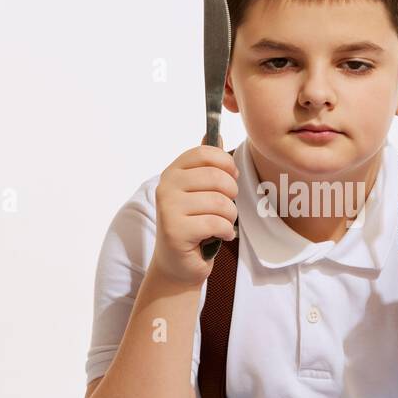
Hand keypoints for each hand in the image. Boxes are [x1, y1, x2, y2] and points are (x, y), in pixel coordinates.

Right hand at [149, 135, 238, 288]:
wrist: (178, 264)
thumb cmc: (195, 224)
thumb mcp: (200, 191)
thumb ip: (206, 165)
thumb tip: (213, 134)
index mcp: (173, 171)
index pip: (206, 152)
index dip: (227, 164)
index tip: (231, 178)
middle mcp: (166, 186)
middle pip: (217, 177)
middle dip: (232, 195)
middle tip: (226, 208)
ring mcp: (168, 208)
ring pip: (220, 203)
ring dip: (230, 217)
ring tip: (222, 224)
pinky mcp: (175, 231)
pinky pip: (216, 223)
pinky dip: (226, 232)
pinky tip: (221, 236)